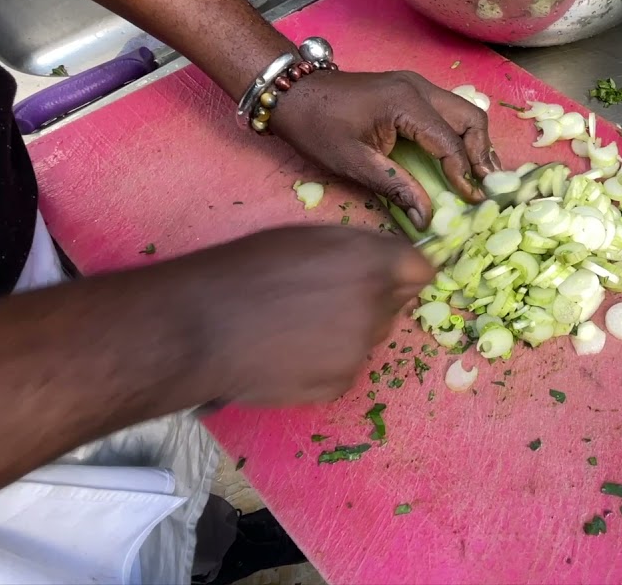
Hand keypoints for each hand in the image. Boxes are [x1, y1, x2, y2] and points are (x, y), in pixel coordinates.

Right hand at [164, 226, 433, 404]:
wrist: (200, 327)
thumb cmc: (244, 270)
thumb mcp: (305, 238)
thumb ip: (357, 249)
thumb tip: (387, 262)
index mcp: (371, 262)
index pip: (421, 270)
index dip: (402, 271)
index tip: (386, 274)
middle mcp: (375, 307)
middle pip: (396, 304)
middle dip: (373, 300)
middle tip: (324, 298)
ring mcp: (359, 350)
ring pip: (370, 337)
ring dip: (348, 331)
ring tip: (298, 325)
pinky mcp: (340, 383)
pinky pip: (346, 367)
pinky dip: (327, 361)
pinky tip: (290, 351)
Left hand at [270, 69, 497, 229]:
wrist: (294, 94)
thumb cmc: (318, 126)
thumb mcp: (354, 162)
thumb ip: (396, 188)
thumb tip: (427, 220)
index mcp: (405, 102)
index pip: (450, 142)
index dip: (464, 175)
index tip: (473, 201)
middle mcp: (419, 87)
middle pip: (471, 118)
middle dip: (482, 154)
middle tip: (486, 186)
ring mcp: (417, 85)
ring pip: (465, 112)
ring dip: (476, 143)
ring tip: (480, 176)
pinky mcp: (411, 91)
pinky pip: (449, 112)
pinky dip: (461, 135)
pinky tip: (461, 159)